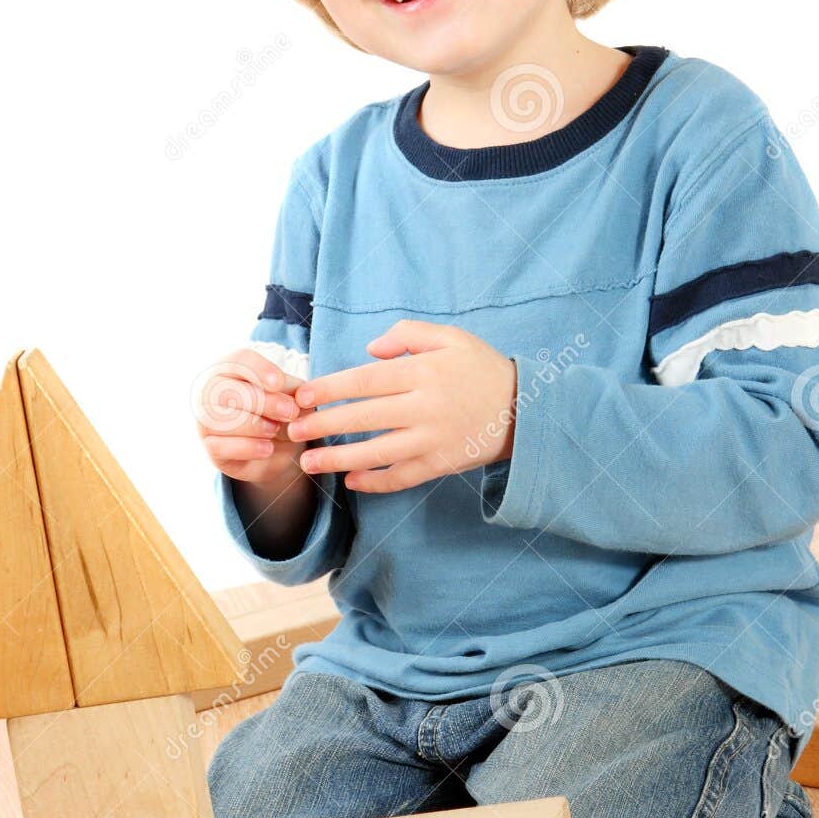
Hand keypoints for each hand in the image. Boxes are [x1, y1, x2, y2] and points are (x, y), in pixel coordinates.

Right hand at [195, 347, 309, 486]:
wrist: (277, 447)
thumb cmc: (279, 411)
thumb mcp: (291, 397)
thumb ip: (294, 391)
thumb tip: (299, 396)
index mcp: (229, 369)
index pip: (238, 361)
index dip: (258, 370)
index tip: (278, 383)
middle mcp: (210, 391)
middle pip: (228, 391)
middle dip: (263, 402)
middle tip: (290, 412)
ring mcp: (205, 420)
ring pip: (221, 419)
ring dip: (254, 425)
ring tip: (275, 430)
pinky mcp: (210, 448)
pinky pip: (220, 447)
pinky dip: (248, 448)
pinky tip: (268, 448)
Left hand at [285, 319, 517, 492]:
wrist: (525, 409)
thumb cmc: (481, 368)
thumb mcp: (450, 337)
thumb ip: (408, 335)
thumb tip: (368, 351)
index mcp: (423, 373)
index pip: (365, 381)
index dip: (330, 389)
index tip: (302, 396)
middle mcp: (425, 408)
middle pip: (364, 419)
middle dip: (323, 425)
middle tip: (292, 431)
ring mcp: (433, 440)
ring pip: (377, 453)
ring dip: (339, 460)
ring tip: (308, 464)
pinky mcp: (441, 464)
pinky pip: (402, 477)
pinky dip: (375, 482)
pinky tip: (351, 481)